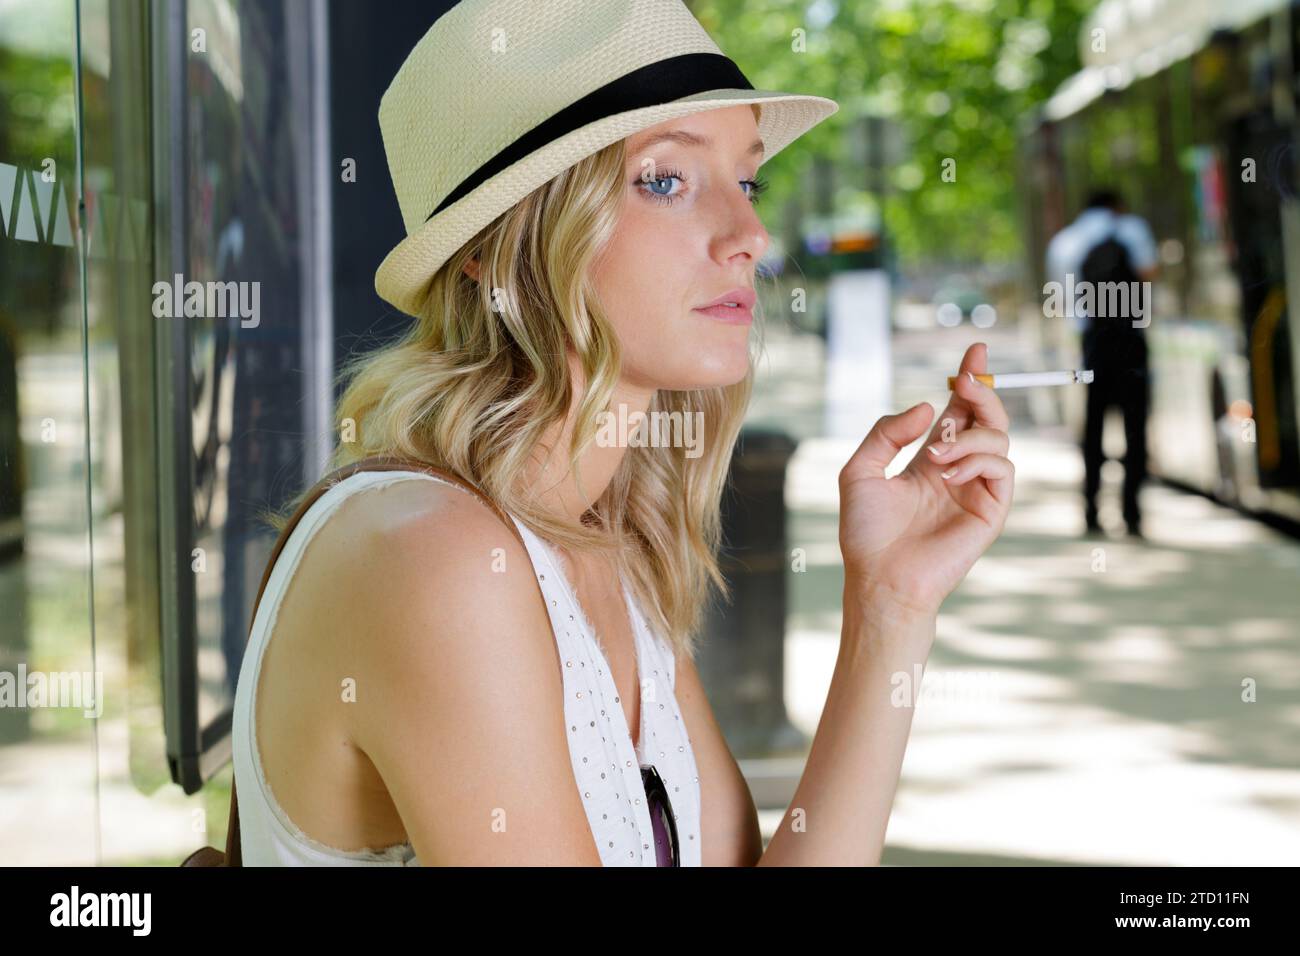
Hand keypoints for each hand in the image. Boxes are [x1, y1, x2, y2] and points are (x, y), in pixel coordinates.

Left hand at [838, 342, 1013, 616]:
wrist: (878, 578)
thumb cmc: (866, 533)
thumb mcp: (860, 471)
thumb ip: (887, 433)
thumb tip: (928, 406)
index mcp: (929, 459)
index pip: (957, 411)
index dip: (969, 379)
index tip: (975, 350)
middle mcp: (957, 470)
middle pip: (985, 418)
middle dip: (980, 392)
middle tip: (964, 379)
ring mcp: (976, 490)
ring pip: (998, 439)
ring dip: (969, 435)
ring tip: (935, 455)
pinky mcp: (990, 511)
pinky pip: (1002, 469)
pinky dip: (978, 460)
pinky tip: (949, 472)